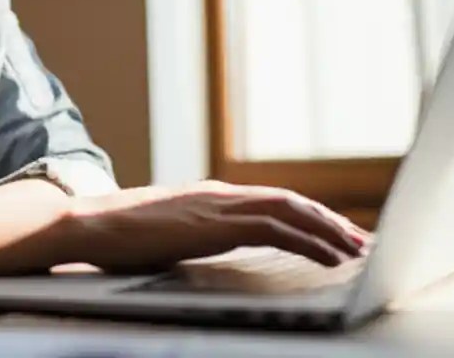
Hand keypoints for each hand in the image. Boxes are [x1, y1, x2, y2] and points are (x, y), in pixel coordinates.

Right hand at [62, 181, 370, 271]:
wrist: (90, 224)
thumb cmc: (122, 237)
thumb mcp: (171, 233)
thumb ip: (198, 234)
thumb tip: (211, 247)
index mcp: (213, 197)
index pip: (274, 201)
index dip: (311, 216)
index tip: (337, 233)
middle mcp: (222, 195)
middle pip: (291, 202)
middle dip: (330, 221)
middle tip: (362, 241)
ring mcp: (219, 206)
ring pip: (291, 211)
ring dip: (329, 230)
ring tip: (357, 249)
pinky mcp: (215, 225)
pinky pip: (275, 230)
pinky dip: (308, 241)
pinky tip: (329, 258)